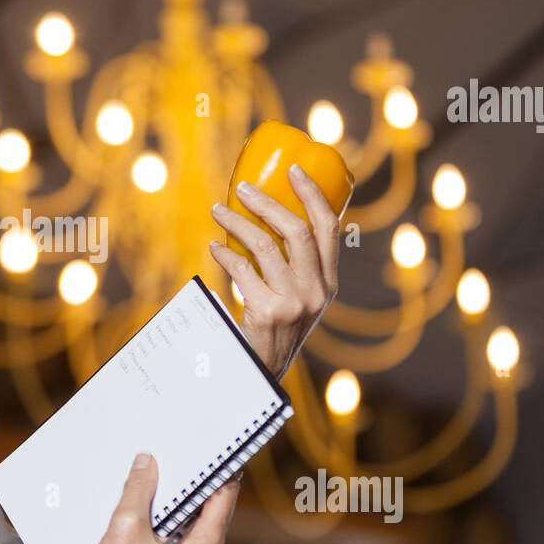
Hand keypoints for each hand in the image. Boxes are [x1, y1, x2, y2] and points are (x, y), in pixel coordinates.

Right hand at [76, 453, 240, 543]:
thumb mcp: (126, 526)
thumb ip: (140, 489)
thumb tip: (148, 463)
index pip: (225, 494)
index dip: (220, 465)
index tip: (215, 442)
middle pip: (213, 506)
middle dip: (196, 480)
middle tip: (179, 453)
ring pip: (199, 521)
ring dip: (182, 500)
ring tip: (161, 476)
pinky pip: (188, 536)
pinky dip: (175, 519)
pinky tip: (154, 506)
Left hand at [209, 164, 340, 379]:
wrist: (263, 373)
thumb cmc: (278, 331)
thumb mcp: (301, 301)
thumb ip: (297, 269)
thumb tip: (267, 220)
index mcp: (329, 283)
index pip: (329, 227)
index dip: (313, 194)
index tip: (294, 169)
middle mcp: (316, 291)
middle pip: (295, 230)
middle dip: (265, 202)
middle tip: (240, 188)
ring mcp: (293, 302)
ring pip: (263, 245)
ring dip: (236, 222)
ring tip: (218, 212)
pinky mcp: (266, 311)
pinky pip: (240, 269)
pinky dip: (223, 253)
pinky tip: (214, 247)